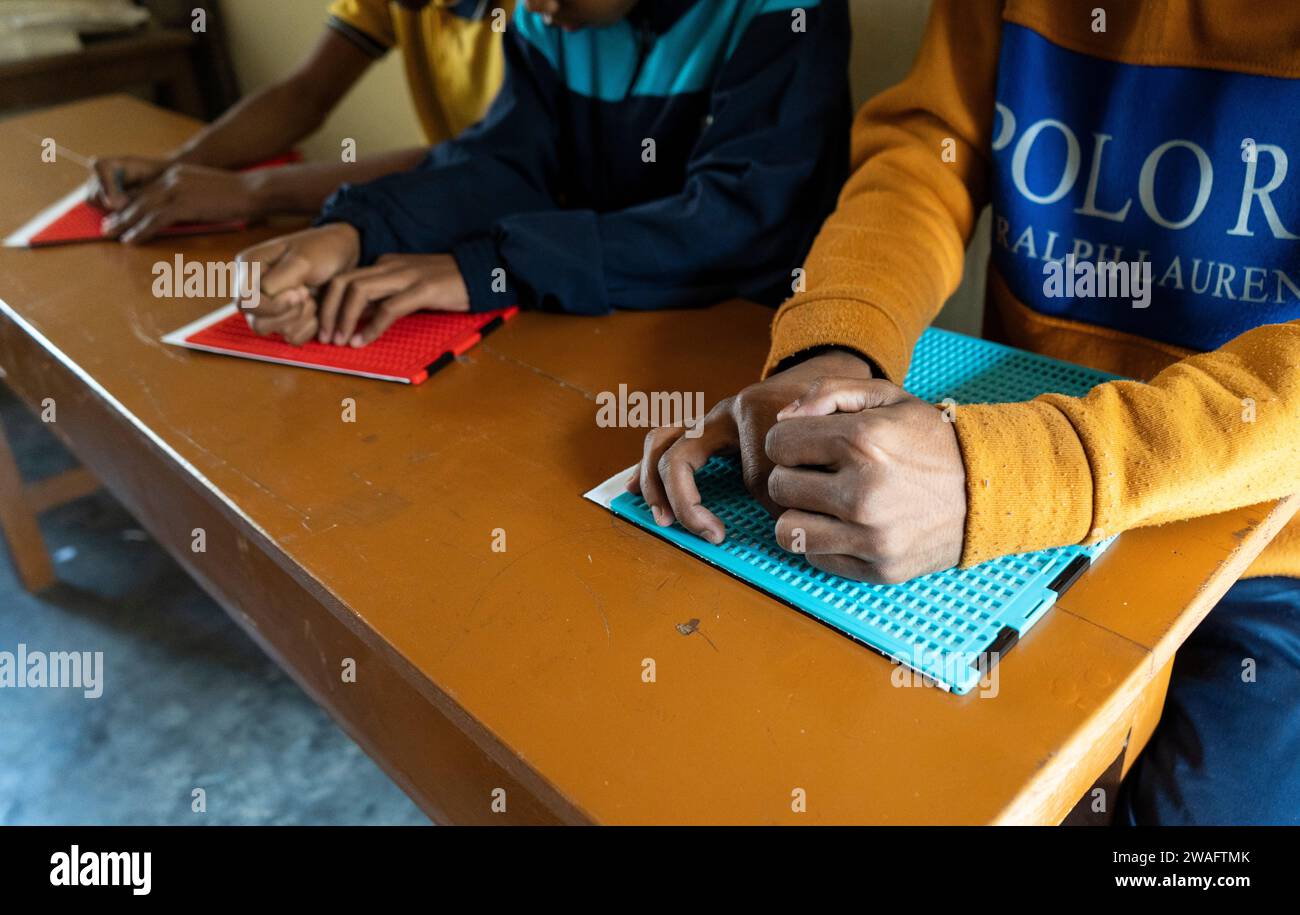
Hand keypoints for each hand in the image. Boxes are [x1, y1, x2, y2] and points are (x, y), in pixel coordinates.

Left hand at [94, 160, 263, 243]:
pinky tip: (131, 239)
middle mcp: (171, 179)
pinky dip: (140, 230)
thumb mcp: (205, 189)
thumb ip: (187, 196)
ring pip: (142, 208)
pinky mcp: (184, 204)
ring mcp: (176, 190)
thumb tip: (178, 212)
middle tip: (106, 226)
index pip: (145, 189)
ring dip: (124, 223)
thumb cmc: (235, 195)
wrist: (252, 190)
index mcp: (176, 174)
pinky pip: (155, 219)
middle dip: (120, 213)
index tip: (117, 214)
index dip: (128, 202)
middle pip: (139, 197)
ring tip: (110, 233)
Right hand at [235, 224, 360, 345]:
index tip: (301, 292)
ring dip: (300, 319)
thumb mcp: (302, 260)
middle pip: (256, 322)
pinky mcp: (284, 319)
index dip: (272, 305)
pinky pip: (291, 338)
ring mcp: (267, 307)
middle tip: (308, 294)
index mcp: (249, 267)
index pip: (244, 302)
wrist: (343, 256)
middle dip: (288, 313)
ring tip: (312, 297)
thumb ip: (279, 280)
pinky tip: (317, 310)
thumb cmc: (322, 250)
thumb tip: (265, 297)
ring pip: (274, 332)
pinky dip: (308, 328)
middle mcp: (253, 288)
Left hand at [316, 253, 468, 346]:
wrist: (483, 271)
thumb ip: (385, 296)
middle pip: (342, 282)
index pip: (344, 278)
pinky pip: (388, 308)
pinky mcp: (423, 289)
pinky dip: (372, 327)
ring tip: (340, 341)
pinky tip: (364, 342)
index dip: (328, 304)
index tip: (323, 328)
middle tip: (324, 338)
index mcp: (385, 263)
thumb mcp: (409, 286)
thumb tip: (359, 317)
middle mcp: (389, 265)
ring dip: (344, 318)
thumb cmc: (448, 283)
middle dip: (327, 311)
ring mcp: (406, 275)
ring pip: (358, 291)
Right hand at [630, 349, 872, 543]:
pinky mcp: (705, 426)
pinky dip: (648, 469)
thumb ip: (806, 474)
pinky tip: (635, 489)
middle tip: (709, 533)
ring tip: (662, 517)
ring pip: (664, 444)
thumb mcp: (830, 436)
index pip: (751, 471)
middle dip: (687, 500)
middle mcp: (724, 411)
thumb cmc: (830, 411)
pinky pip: (665, 442)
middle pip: (682, 454)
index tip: (782, 522)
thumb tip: (782, 517)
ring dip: (656, 485)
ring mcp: (711, 417)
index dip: (767, 501)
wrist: (827, 373)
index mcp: (755, 411)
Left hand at [765, 376, 966, 583]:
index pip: (778, 443)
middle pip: (779, 485)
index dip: (789, 440)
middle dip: (794, 474)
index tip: (810, 444)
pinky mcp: (879, 569)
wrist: (989, 491)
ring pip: (787, 529)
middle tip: (822, 472)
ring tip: (825, 502)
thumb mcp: (888, 397)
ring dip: (800, 513)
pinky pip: (815, 557)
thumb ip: (828, 392)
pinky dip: (824, 541)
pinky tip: (847, 525)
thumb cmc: (930, 440)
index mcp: (862, 440)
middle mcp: (863, 492)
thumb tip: (783, 418)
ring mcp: (871, 536)